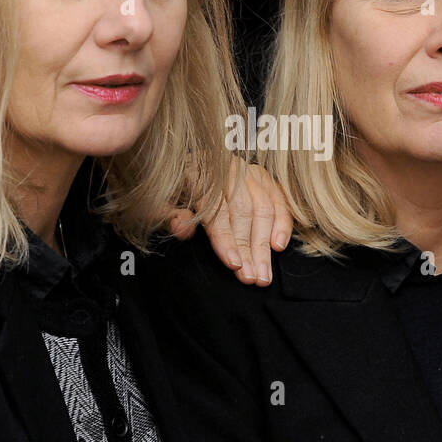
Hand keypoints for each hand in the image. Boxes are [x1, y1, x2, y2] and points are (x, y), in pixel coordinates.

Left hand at [166, 158, 292, 285]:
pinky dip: (282, 223)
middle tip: (252, 278)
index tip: (234, 263)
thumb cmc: (173, 187)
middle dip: (249, 248)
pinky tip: (278, 246)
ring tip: (263, 274)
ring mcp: (246, 170)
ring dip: (264, 244)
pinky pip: (278, 199)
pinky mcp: (261, 175)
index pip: (216, 208)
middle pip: (244, 211)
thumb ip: (168, 215)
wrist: (184, 163)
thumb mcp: (159, 199)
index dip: (226, 237)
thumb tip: (183, 230)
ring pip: (263, 208)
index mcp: (198, 171)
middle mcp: (226, 168)